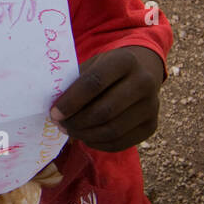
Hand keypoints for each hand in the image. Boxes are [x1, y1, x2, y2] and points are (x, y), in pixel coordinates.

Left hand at [49, 46, 164, 151]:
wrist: (141, 73)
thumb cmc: (107, 71)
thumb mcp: (92, 65)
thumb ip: (74, 82)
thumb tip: (52, 106)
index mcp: (125, 60)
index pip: (94, 83)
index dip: (71, 101)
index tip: (54, 113)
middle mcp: (144, 82)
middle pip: (104, 111)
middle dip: (77, 122)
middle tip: (60, 124)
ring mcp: (152, 106)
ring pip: (112, 130)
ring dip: (85, 134)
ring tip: (70, 130)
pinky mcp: (151, 126)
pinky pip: (119, 142)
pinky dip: (97, 143)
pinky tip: (85, 136)